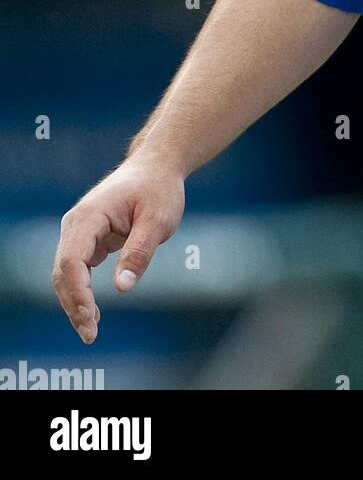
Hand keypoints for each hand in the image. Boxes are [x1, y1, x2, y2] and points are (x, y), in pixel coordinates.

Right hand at [52, 153, 184, 344]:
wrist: (156, 167)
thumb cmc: (158, 189)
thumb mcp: (158, 220)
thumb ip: (139, 252)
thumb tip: (123, 287)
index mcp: (89, 216)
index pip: (72, 261)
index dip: (78, 292)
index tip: (91, 318)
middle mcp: (76, 224)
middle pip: (63, 271)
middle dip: (74, 304)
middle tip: (90, 334)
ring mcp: (80, 232)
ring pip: (67, 274)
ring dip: (75, 302)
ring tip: (91, 330)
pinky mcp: (88, 239)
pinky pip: (78, 270)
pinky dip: (82, 291)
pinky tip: (92, 312)